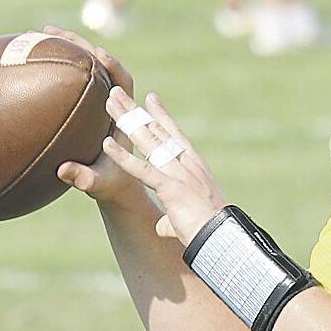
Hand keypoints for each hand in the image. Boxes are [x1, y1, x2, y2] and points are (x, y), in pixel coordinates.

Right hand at [42, 26, 146, 206]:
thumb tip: (63, 170)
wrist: (117, 185)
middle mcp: (113, 102)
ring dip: (66, 49)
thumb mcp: (99, 183)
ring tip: (38, 34)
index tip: (98, 53)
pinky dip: (55, 68)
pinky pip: (70, 82)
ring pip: (85, 68)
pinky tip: (31, 59)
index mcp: (124, 115)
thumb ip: (85, 178)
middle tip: (52, 31)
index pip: (124, 82)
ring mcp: (98, 101)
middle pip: (100, 64)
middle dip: (80, 45)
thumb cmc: (112, 183)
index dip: (113, 65)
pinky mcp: (85, 105)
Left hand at [101, 86, 227, 244]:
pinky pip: (142, 169)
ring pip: (147, 141)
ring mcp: (179, 173)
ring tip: (109, 103)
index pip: (174, 135)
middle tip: (118, 93)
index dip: (160, 116)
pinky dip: (123, 156)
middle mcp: (187, 163)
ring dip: (126, 121)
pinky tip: (107, 143)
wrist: (223, 237)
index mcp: (194, 166)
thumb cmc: (210, 229)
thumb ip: (172, 219)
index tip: (150, 98)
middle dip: (135, 111)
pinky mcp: (171, 187)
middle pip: (156, 131)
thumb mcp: (189, 218)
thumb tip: (161, 226)